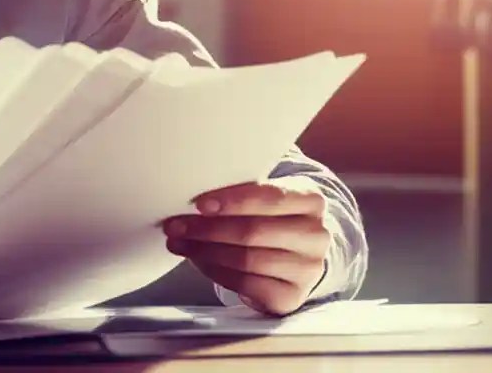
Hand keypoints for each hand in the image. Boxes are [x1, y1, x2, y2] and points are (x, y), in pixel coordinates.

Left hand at [163, 178, 329, 316]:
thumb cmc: (274, 218)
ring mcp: (307, 270)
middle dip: (207, 229)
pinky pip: (245, 285)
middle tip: (175, 226)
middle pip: (253, 232)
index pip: (270, 198)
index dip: (232, 201)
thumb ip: (243, 194)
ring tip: (179, 242)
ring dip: (205, 251)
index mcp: (312, 201)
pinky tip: (198, 260)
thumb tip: (196, 201)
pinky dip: (215, 272)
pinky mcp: (291, 297)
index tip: (199, 204)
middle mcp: (316, 236)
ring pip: (246, 260)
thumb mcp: (268, 198)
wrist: (299, 254)